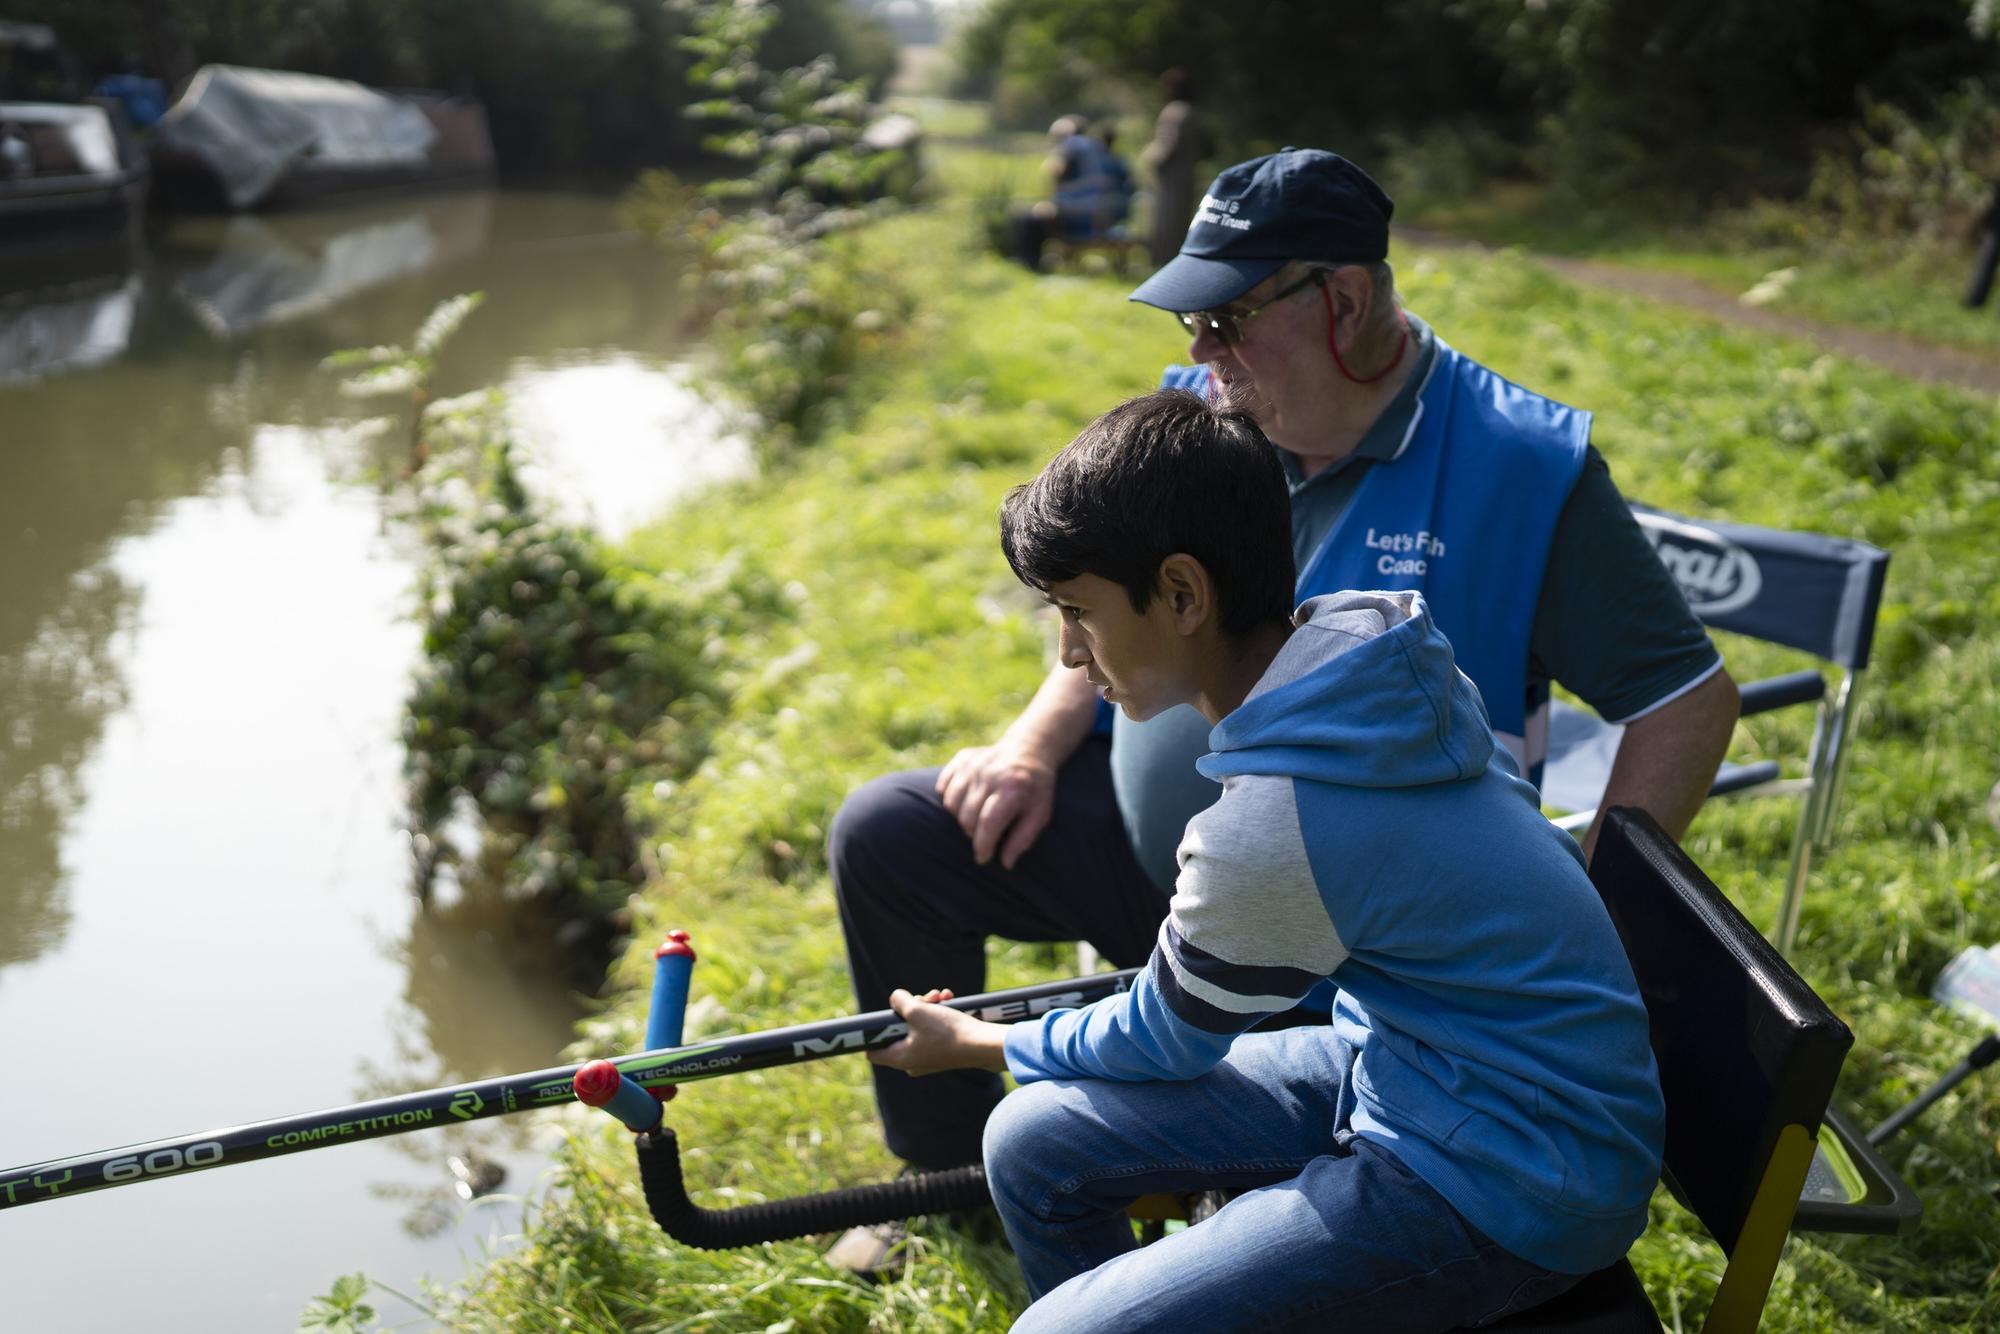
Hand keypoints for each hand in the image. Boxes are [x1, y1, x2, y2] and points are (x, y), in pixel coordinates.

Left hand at [867, 989, 1008, 1075]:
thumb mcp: (917, 1010)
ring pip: (918, 1026)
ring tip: (941, 996)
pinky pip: (933, 1030)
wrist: (982, 1044)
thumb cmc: (947, 1031)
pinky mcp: (943, 1051)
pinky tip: (949, 1000)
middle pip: (898, 1030)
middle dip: (910, 1009)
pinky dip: (938, 1014)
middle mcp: (912, 1061)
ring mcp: (928, 1057)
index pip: (872, 1051)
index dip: (874, 1032)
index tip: (883, 1016)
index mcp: (899, 1058)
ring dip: (928, 1007)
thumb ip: (899, 1001)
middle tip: (923, 998)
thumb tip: (896, 999)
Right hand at [935, 742, 1057, 868]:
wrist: (1029, 749)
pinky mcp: (962, 758)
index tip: (983, 858)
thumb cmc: (1036, 789)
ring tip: (975, 819)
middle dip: (973, 834)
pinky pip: (943, 786)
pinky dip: (950, 799)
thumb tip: (1005, 863)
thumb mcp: (1040, 814)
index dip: (983, 845)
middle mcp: (991, 774)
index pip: (988, 823)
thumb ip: (1023, 839)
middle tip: (984, 836)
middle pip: (968, 816)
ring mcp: (974, 764)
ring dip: (960, 818)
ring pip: (951, 803)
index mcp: (1013, 789)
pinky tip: (964, 802)